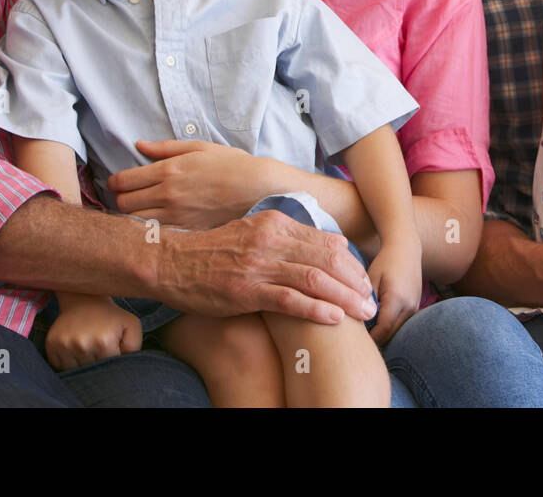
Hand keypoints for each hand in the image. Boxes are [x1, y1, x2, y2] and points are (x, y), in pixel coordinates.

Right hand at [45, 292, 141, 369]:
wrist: (84, 299)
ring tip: (86, 345)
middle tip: (98, 346)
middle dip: (96, 362)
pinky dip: (67, 361)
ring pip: (75, 370)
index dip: (111, 359)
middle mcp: (82, 345)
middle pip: (92, 370)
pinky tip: (74, 347)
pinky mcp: (51, 345)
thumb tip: (124, 364)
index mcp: (104, 341)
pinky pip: (60, 366)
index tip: (110, 349)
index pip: (109, 367)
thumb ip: (134, 347)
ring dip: (81, 363)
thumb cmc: (110, 315)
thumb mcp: (131, 325)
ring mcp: (65, 345)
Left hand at [110, 140, 270, 228]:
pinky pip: (156, 233)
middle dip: (120, 199)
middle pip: (124, 203)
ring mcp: (177, 214)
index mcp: (169, 170)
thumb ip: (165, 148)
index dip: (114, 182)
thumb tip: (139, 145)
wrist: (259, 188)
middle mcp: (168, 194)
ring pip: (136, 221)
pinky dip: (149, 228)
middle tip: (127, 196)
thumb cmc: (232, 164)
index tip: (117, 183)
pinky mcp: (187, 229)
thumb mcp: (199, 147)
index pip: (123, 181)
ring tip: (140, 210)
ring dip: (132, 216)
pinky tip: (155, 222)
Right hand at [157, 207, 376, 324]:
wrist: (171, 261)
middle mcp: (272, 240)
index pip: (327, 241)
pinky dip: (317, 310)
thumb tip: (324, 246)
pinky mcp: (248, 291)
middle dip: (355, 282)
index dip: (352, 262)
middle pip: (328, 259)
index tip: (363, 279)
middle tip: (370, 300)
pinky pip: (291, 301)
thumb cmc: (214, 250)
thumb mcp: (252, 231)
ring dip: (345, 298)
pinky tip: (335, 319)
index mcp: (276, 223)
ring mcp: (260, 265)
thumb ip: (286, 236)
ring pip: (316, 279)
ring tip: (362, 312)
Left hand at [366, 236, 422, 345]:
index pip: (383, 331)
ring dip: (383, 333)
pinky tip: (377, 320)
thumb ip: (364, 302)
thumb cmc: (385, 262)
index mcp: (397, 299)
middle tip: (357, 338)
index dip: (368, 339)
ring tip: (366, 330)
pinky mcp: (416, 306)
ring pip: (397, 331)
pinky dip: (390, 325)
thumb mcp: (370, 280)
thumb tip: (356, 325)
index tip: (353, 340)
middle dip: (375, 339)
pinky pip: (401, 323)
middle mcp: (410, 306)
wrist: (406, 249)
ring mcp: (415, 307)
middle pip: (391, 335)